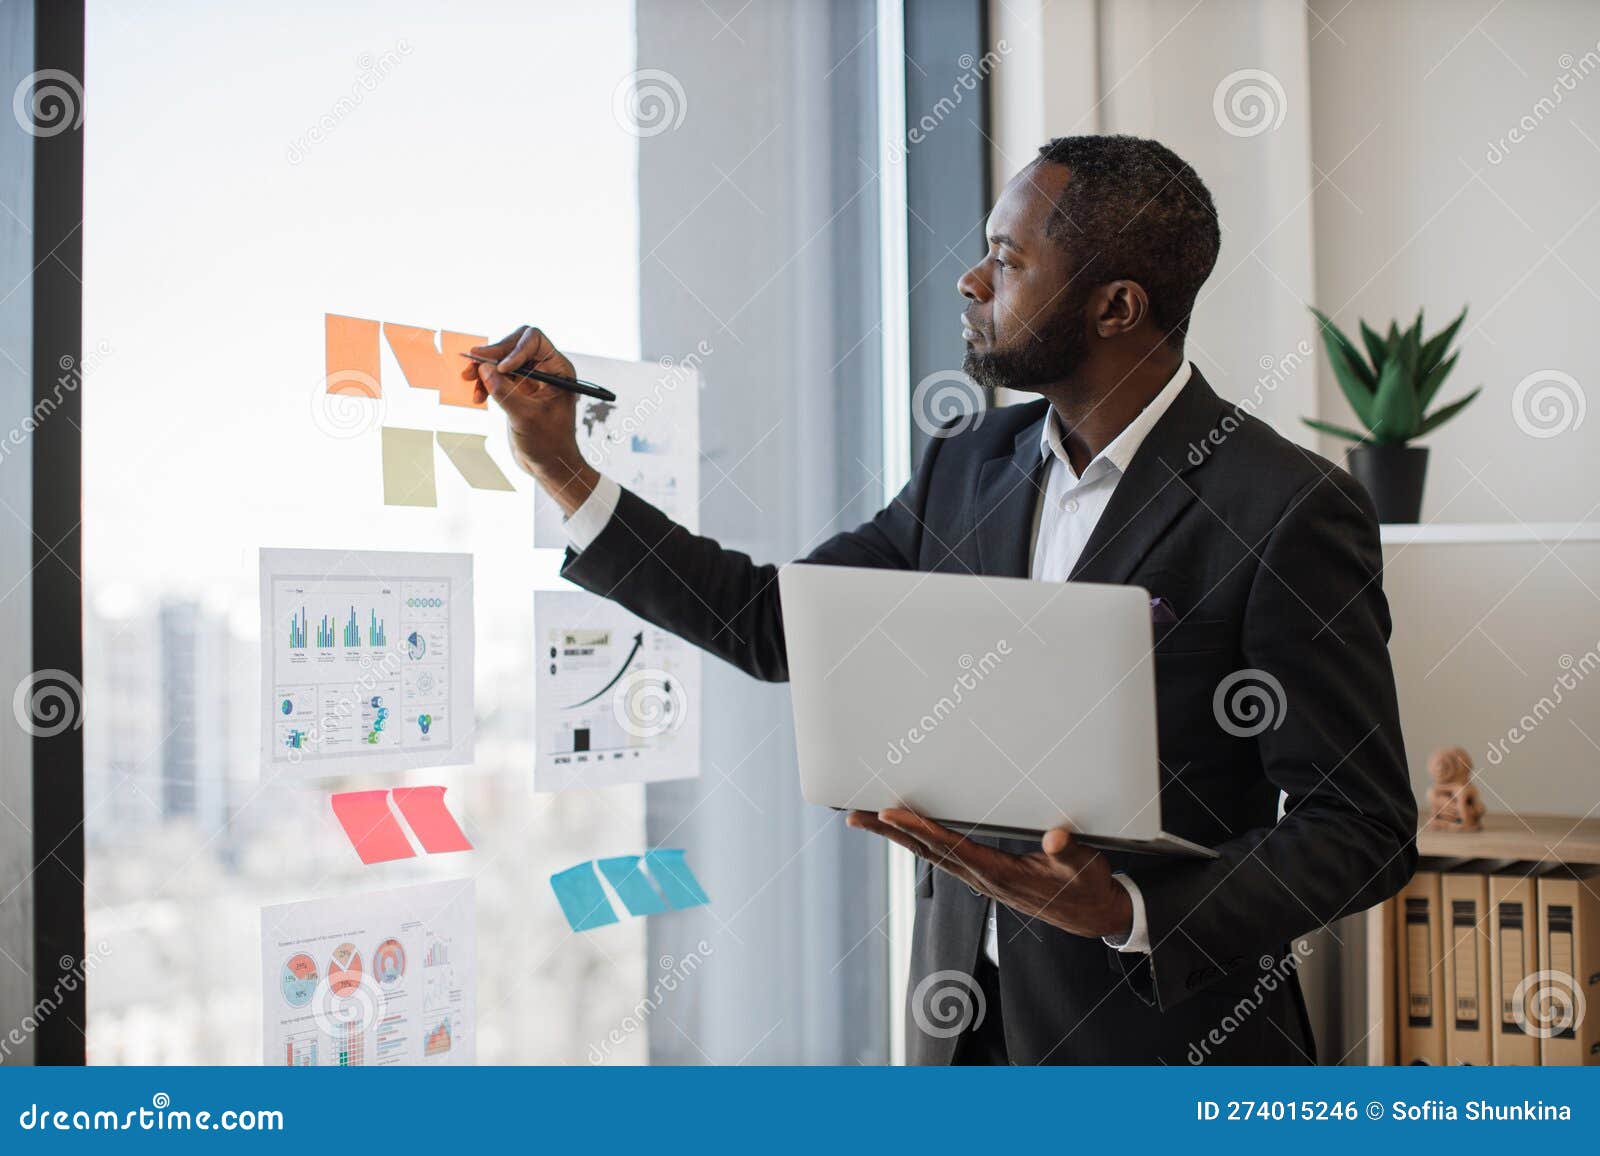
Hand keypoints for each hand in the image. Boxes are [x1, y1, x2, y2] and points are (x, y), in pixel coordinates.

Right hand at [463, 325, 596, 513]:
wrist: (549, 465)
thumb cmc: (549, 444)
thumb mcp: (526, 418)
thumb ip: (505, 393)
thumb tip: (484, 369)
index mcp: (558, 369)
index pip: (534, 340)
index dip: (514, 349)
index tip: (500, 368)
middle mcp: (545, 369)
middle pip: (514, 345)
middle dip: (493, 354)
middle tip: (472, 364)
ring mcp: (531, 379)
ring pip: (502, 360)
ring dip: (484, 369)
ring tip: (469, 381)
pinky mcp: (517, 390)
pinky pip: (497, 376)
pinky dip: (485, 382)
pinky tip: (478, 397)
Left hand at [846, 808, 1132, 940]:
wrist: (1092, 916)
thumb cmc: (1086, 887)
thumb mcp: (1083, 868)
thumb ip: (1068, 853)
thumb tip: (1054, 839)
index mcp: (1000, 873)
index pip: (950, 847)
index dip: (920, 829)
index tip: (890, 814)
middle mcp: (982, 878)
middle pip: (926, 852)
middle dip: (889, 833)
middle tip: (855, 817)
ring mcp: (981, 879)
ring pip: (930, 855)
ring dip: (897, 837)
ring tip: (866, 819)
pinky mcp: (984, 877)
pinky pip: (944, 856)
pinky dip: (920, 841)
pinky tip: (906, 832)